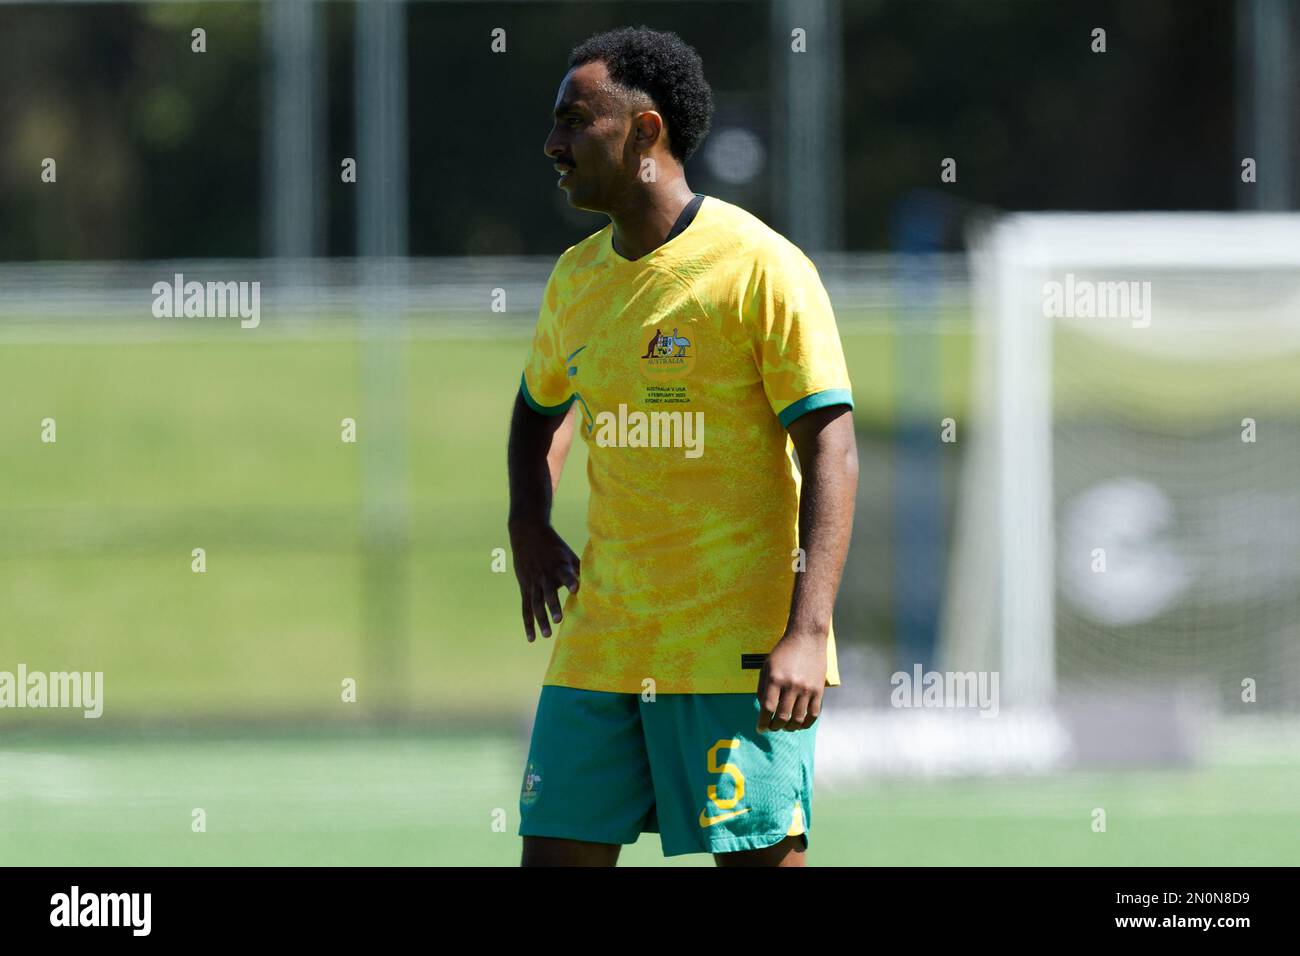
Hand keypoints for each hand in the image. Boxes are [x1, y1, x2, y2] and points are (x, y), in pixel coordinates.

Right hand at [508, 520, 580, 641]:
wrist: (527, 533)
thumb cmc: (554, 546)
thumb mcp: (568, 554)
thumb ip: (580, 570)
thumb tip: (600, 583)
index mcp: (558, 564)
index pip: (564, 574)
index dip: (569, 580)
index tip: (576, 589)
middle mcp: (544, 575)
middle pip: (548, 593)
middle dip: (553, 606)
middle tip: (559, 620)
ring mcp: (532, 582)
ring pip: (535, 603)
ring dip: (541, 619)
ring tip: (547, 634)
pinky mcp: (525, 588)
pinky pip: (525, 609)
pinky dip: (528, 624)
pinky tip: (532, 638)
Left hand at [755, 631, 826, 732]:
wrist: (807, 638)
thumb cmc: (784, 652)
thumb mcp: (767, 666)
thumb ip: (762, 688)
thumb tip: (764, 709)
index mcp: (775, 678)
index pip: (767, 708)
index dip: (763, 722)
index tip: (760, 729)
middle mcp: (791, 685)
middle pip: (782, 717)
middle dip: (775, 727)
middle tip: (772, 727)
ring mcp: (807, 689)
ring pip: (798, 719)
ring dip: (789, 728)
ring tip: (785, 726)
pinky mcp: (819, 690)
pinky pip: (813, 714)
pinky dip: (806, 724)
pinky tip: (799, 724)